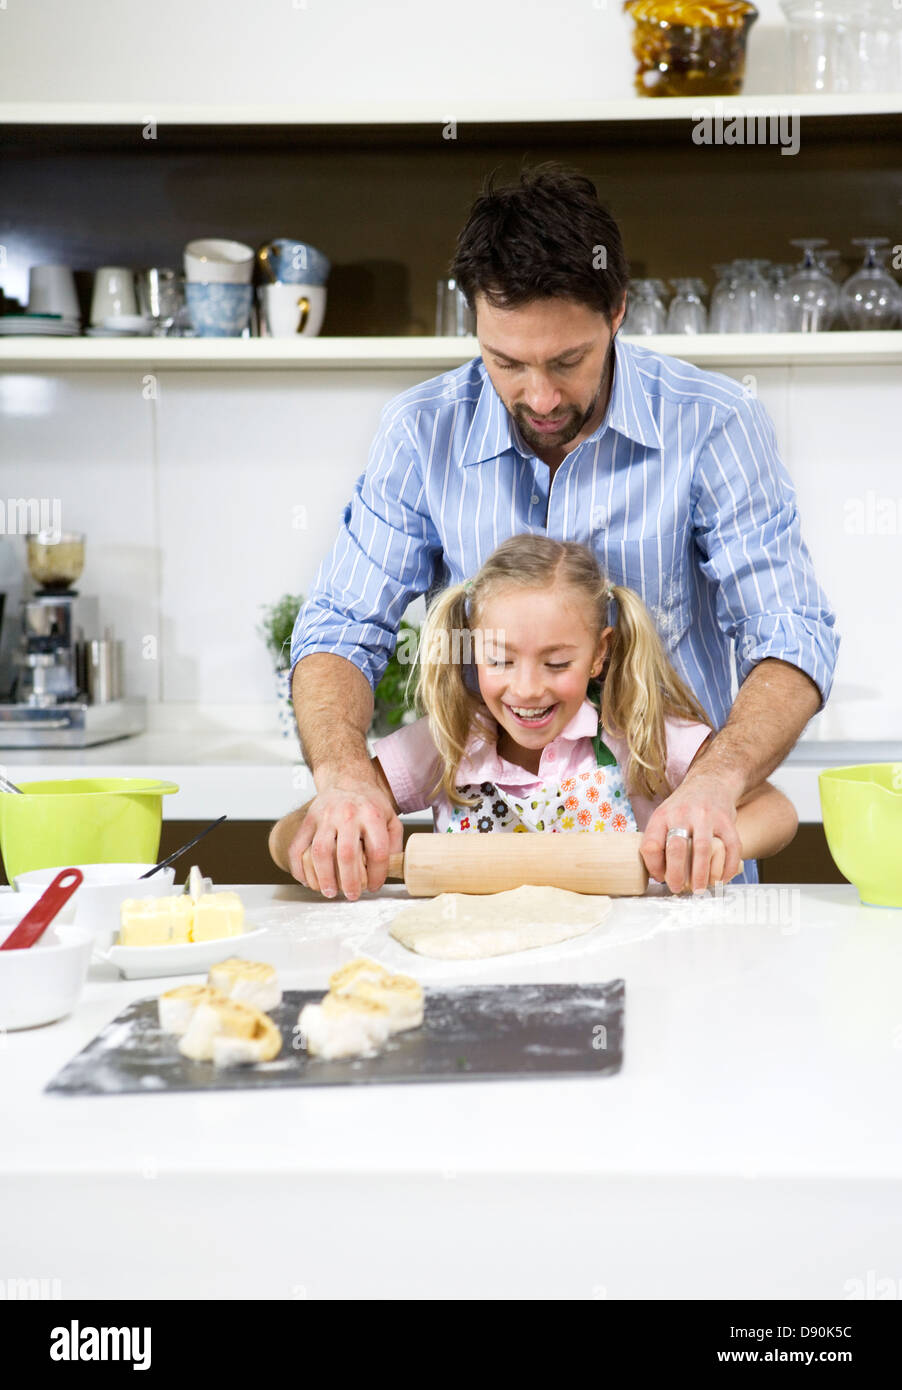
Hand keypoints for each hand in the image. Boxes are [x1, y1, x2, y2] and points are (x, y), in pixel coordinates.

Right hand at [288, 784, 402, 900]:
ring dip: (323, 878)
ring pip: (319, 852)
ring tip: (328, 892)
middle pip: (346, 854)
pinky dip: (298, 868)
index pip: (377, 850)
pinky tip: (307, 880)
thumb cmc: (369, 805)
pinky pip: (297, 848)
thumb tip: (390, 870)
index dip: (377, 874)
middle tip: (351, 895)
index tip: (374, 887)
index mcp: (371, 815)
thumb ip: (393, 844)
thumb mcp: (391, 818)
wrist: (346, 780)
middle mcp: (347, 815)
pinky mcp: (307, 821)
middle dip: (349, 881)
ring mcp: (324, 817)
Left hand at [640, 773, 742, 892]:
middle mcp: (684, 814)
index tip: (660, 878)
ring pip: (703, 849)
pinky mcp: (727, 821)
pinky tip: (722, 879)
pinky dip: (727, 867)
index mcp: (663, 815)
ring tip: (700, 889)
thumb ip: (658, 841)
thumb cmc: (684, 807)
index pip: (652, 844)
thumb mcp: (664, 816)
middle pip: (676, 848)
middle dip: (676, 874)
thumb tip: (657, 875)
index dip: (653, 866)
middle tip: (678, 889)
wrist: (712, 782)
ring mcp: (707, 816)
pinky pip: (730, 848)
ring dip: (701, 874)